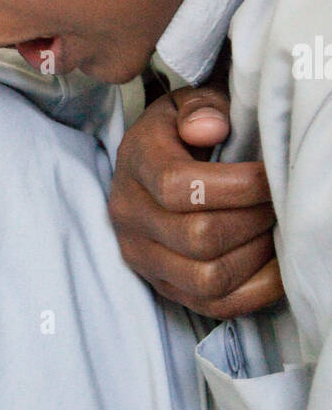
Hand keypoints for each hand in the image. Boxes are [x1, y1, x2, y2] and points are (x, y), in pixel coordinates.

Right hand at [109, 82, 283, 318]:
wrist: (154, 163)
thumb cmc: (182, 131)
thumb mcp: (187, 103)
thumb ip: (201, 108)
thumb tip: (210, 128)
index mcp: (135, 163)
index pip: (179, 187)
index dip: (238, 186)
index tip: (270, 175)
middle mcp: (129, 215)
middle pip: (198, 237)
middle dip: (254, 220)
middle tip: (280, 201)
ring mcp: (143, 256)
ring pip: (207, 279)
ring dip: (256, 256)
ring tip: (276, 228)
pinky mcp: (162, 285)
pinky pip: (214, 306)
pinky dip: (255, 290)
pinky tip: (275, 262)